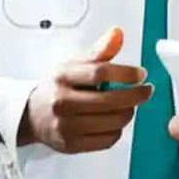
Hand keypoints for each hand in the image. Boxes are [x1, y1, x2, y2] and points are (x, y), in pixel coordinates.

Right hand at [20, 27, 154, 152]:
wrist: (32, 115)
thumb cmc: (59, 87)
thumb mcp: (75, 64)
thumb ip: (99, 51)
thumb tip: (117, 34)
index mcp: (63, 76)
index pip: (100, 73)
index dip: (126, 73)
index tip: (141, 74)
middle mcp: (62, 101)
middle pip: (110, 100)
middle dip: (136, 95)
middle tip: (146, 91)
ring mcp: (66, 126)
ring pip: (113, 121)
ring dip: (129, 112)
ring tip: (129, 105)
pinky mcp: (71, 145)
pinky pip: (108, 140)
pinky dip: (118, 130)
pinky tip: (115, 120)